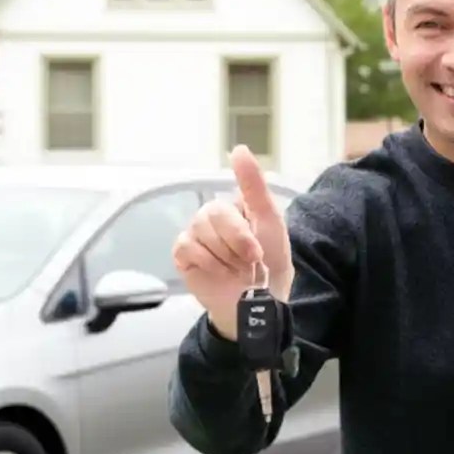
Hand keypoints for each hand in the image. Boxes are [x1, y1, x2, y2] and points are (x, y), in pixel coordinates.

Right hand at [172, 145, 292, 340]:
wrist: (257, 305)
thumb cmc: (269, 263)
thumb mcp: (270, 222)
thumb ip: (254, 186)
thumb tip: (238, 148)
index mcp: (236, 205)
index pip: (232, 195)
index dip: (243, 227)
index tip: (254, 245)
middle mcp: (213, 216)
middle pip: (213, 213)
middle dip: (237, 241)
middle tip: (251, 260)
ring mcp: (196, 234)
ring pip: (200, 230)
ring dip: (224, 256)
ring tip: (235, 269)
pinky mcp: (182, 254)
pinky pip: (186, 246)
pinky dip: (206, 262)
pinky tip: (216, 272)